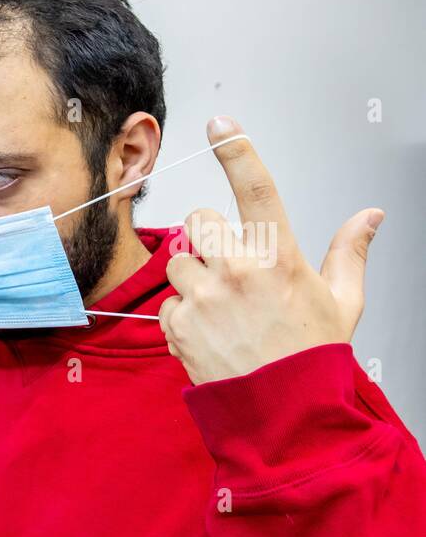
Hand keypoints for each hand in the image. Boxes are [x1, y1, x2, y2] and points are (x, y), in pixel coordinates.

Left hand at [159, 116, 383, 384]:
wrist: (283, 412)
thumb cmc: (312, 356)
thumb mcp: (342, 301)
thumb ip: (350, 252)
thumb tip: (369, 217)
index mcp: (279, 256)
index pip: (256, 188)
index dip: (238, 150)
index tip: (221, 124)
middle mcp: (237, 270)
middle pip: (198, 220)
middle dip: (208, 237)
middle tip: (229, 266)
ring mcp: (204, 297)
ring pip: (177, 260)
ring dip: (192, 276)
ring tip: (221, 306)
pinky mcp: (178, 324)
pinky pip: (166, 302)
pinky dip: (180, 314)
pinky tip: (208, 331)